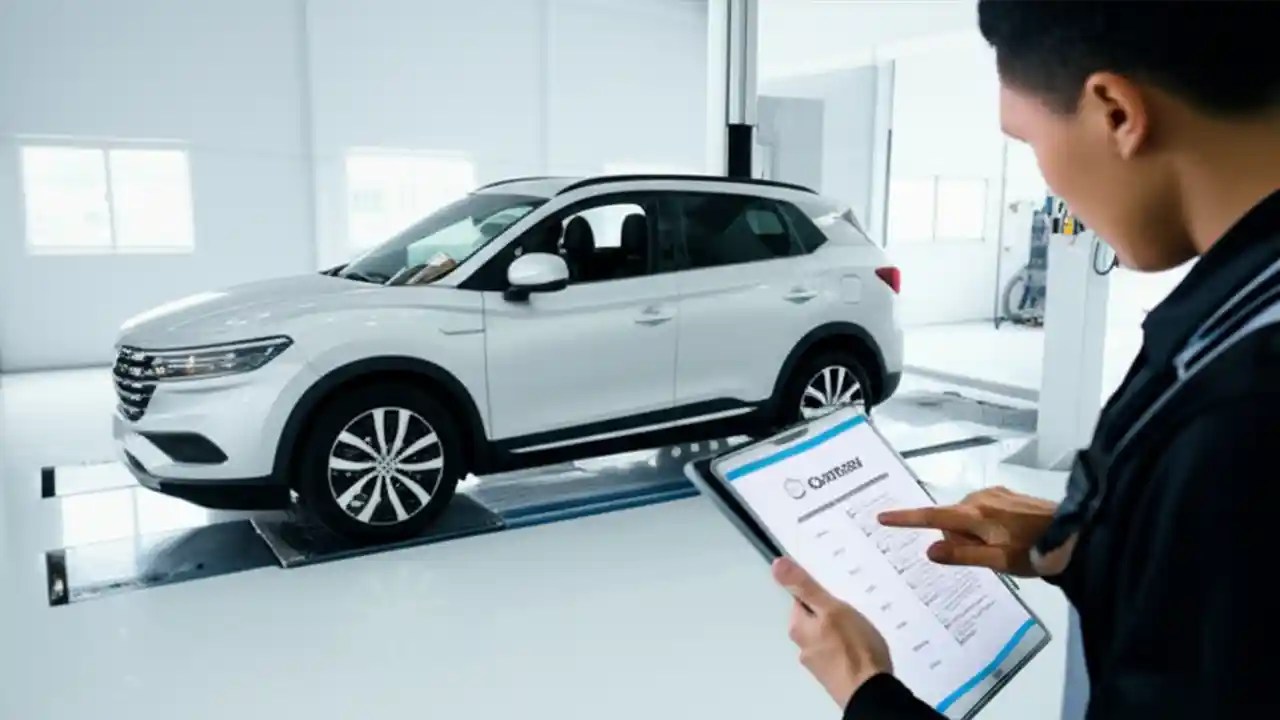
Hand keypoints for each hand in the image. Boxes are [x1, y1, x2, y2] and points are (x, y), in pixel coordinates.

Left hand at [772, 556, 892, 707]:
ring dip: (842, 629)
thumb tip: (777, 565)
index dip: (819, 592)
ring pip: (828, 634)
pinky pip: (839, 650)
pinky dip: (849, 645)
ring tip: (861, 628)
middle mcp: (803, 646)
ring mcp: (819, 662)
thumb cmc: (853, 649)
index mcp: (799, 627)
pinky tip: (864, 645)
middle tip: (853, 610)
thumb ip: (805, 587)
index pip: (801, 599)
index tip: (837, 592)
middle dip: (832, 611)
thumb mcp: (831, 609)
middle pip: (815, 617)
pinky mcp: (835, 673)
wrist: (871, 692)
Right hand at [877, 486, 1072, 576]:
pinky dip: (986, 526)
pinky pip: (984, 512)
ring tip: (1004, 551)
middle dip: (957, 539)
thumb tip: (929, 550)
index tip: (882, 516)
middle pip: (951, 520)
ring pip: (968, 517)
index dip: (906, 519)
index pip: (932, 517)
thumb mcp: (998, 561)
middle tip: (988, 558)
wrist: (1077, 535)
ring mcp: (996, 494)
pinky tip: (1009, 538)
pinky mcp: (1009, 496)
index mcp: (975, 514)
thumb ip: (962, 555)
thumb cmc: (1035, 553)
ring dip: (974, 534)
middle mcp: (981, 498)